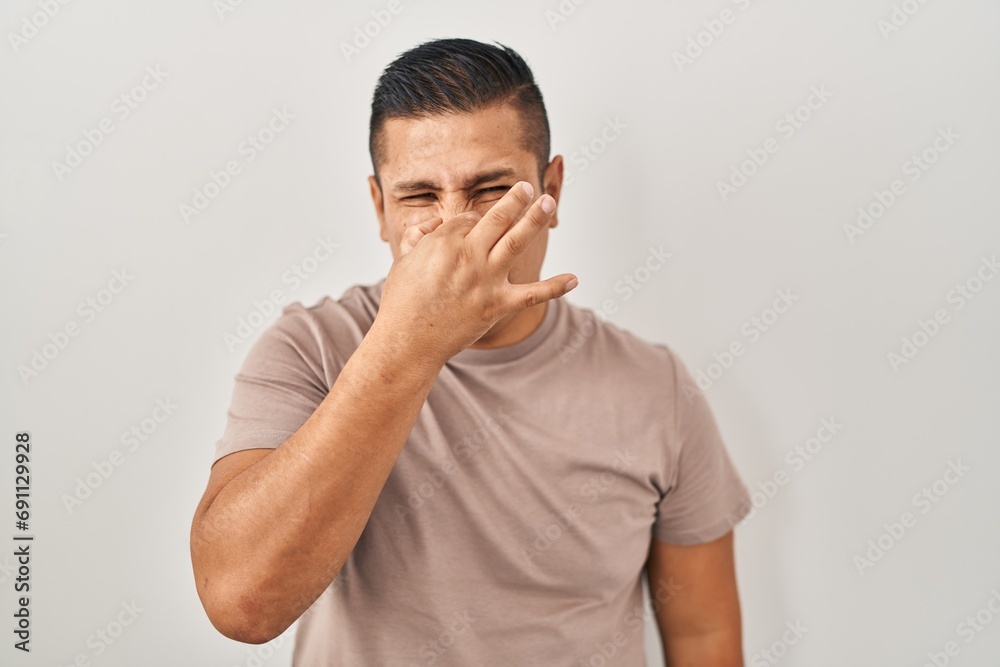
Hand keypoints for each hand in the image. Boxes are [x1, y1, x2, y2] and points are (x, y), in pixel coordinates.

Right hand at [375, 181, 576, 365]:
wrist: (407, 341)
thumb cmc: (401, 302)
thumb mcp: (403, 260)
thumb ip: (419, 236)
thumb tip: (434, 223)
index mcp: (445, 241)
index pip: (467, 218)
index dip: (470, 221)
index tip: (470, 228)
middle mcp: (469, 256)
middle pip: (497, 217)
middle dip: (515, 199)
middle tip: (528, 187)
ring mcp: (486, 280)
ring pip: (517, 241)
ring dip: (535, 219)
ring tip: (549, 202)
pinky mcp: (498, 306)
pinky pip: (533, 295)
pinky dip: (555, 287)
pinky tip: (574, 279)